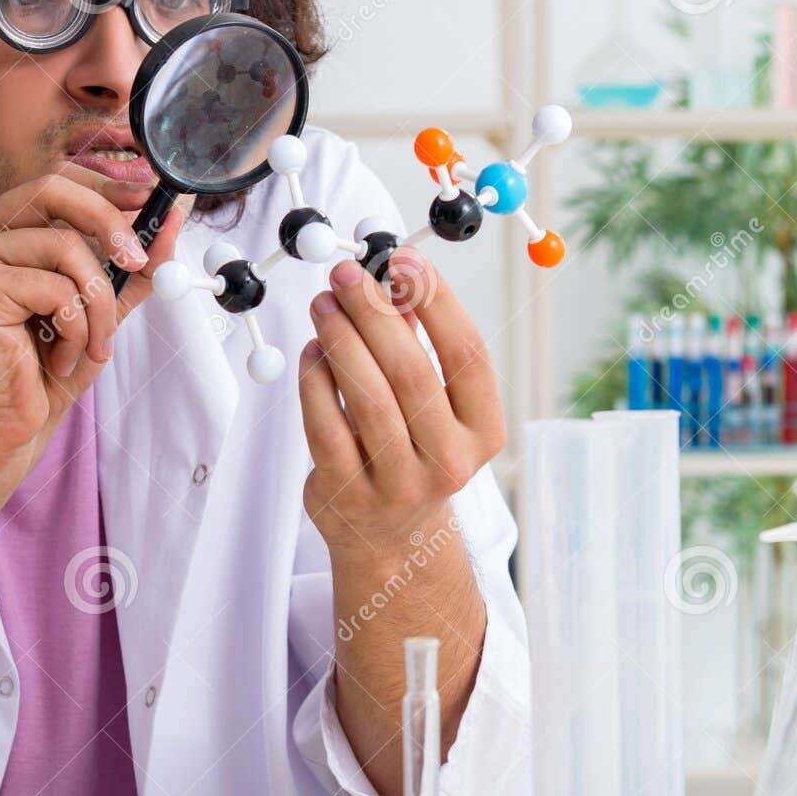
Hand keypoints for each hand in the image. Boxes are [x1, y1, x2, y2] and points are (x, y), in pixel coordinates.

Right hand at [0, 165, 182, 497]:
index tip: (149, 200)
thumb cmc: (39, 373)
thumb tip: (171, 221)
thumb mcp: (98, 310)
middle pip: (53, 188)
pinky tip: (58, 356)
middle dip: (110, 222)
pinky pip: (56, 288)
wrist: (3, 432)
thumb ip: (130, 268)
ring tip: (92, 345)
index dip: (106, 186)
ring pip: (66, 247)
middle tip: (138, 262)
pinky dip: (76, 327)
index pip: (55, 182)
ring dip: (98, 303)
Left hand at [297, 249, 503, 561]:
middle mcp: (449, 463)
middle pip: (410, 371)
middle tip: (346, 274)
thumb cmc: (413, 449)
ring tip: (323, 303)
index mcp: (483, 432)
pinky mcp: (347, 495)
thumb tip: (395, 276)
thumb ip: (417, 343)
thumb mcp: (433, 404)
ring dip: (339, 337)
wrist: (390, 537)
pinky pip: (324, 424)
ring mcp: (397, 485)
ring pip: (365, 396)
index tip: (403, 258)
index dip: (436, 300)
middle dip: (373, 311)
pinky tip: (312, 350)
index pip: (467, 354)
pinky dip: (314, 379)